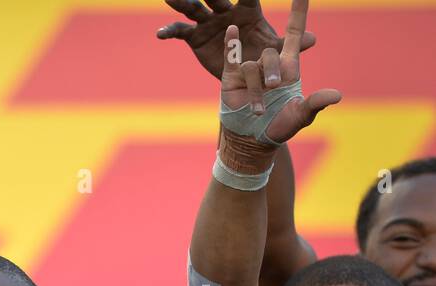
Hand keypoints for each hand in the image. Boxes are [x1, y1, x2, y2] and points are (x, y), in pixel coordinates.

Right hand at [158, 0, 315, 79]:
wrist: (248, 91)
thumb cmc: (267, 70)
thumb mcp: (280, 60)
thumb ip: (293, 48)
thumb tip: (312, 40)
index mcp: (250, 12)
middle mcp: (227, 13)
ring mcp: (209, 25)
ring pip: (194, 8)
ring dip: (182, 2)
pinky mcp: (195, 39)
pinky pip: (180, 33)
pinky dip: (169, 32)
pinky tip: (158, 34)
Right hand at [219, 0, 337, 143]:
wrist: (252, 139)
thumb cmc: (279, 126)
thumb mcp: (300, 115)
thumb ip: (315, 104)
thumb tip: (336, 96)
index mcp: (288, 66)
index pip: (294, 33)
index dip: (298, 12)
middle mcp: (268, 64)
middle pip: (270, 53)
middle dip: (271, 72)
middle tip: (273, 88)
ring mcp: (248, 69)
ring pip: (252, 67)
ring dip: (255, 90)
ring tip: (257, 110)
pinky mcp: (231, 77)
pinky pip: (232, 57)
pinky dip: (231, 44)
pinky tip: (231, 31)